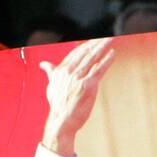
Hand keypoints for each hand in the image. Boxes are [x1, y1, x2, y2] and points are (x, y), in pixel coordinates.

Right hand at [40, 38, 114, 156]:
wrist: (62, 121)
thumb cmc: (58, 105)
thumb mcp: (52, 86)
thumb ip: (51, 72)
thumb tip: (44, 64)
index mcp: (61, 70)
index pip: (75, 53)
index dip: (86, 45)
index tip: (94, 40)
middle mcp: (69, 72)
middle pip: (85, 53)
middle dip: (96, 43)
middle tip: (106, 36)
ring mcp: (79, 78)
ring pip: (93, 58)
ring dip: (103, 47)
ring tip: (111, 39)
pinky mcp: (88, 86)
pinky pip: (99, 70)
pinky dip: (106, 60)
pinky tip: (113, 53)